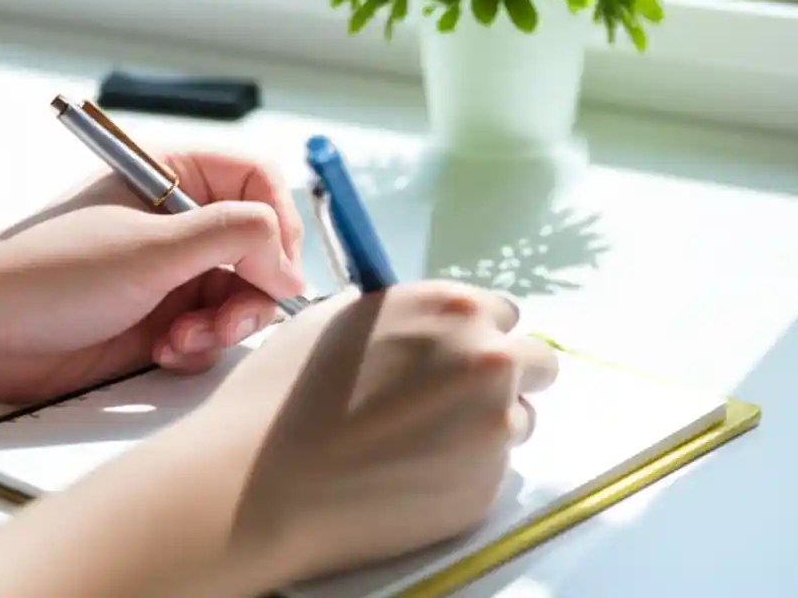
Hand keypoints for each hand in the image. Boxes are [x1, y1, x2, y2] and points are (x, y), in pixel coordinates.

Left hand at [0, 150, 305, 402]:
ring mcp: (170, 272)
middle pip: (260, 247)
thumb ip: (236, 237)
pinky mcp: (160, 319)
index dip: (279, 224)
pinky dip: (198, 347)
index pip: (259, 182)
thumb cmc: (49, 271)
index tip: (277, 269)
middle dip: (252, 289)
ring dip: (222, 325)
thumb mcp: (153, 246)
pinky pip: (211, 332)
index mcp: (171, 177)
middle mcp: (177, 221)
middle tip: (229, 320)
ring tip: (180, 341)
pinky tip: (162, 352)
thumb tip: (290, 264)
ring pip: (241, 296)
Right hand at [150, 280, 559, 588]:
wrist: (261, 483)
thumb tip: (419, 322)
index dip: (476, 335)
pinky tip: (408, 475)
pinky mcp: (485, 488)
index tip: (453, 355)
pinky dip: (463, 472)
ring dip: (485, 427)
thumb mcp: (337, 319)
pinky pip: (492, 471)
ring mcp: (493, 429)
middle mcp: (487, 361)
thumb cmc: (284, 395)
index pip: (504, 314)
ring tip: (420, 443)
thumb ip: (399, 313)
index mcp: (452, 309)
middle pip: (535, 363)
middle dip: (502, 377)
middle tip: (452, 400)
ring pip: (518, 421)